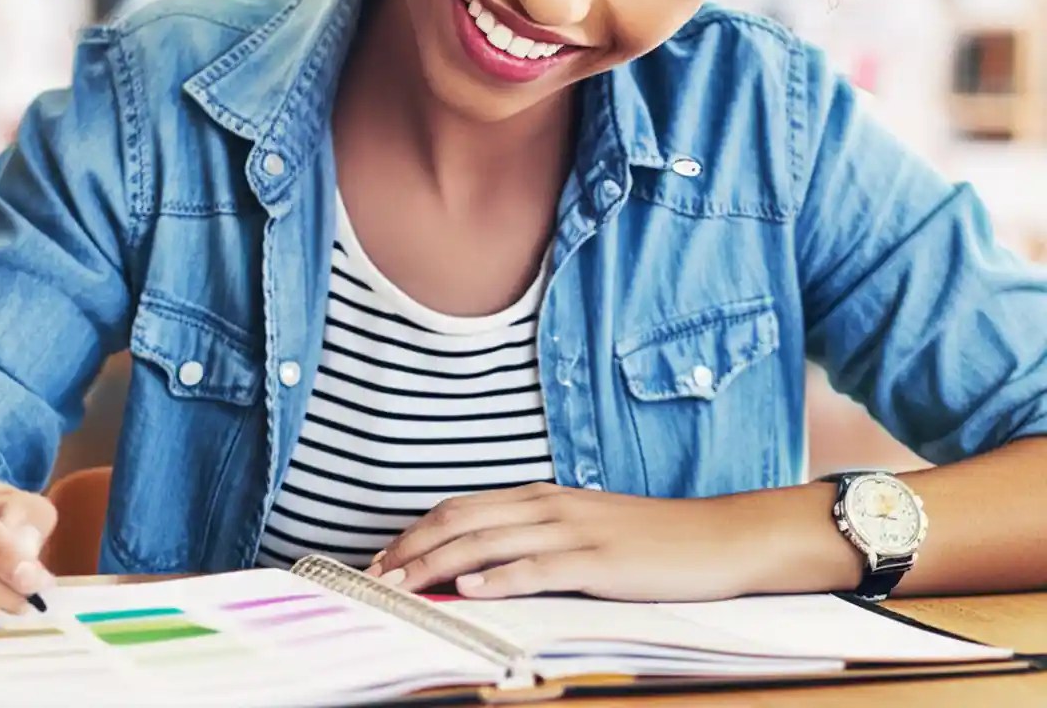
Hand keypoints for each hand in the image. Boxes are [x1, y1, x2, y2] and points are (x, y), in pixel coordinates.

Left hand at [366, 483, 757, 600]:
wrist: (718, 537)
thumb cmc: (650, 539)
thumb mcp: (583, 530)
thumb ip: (535, 539)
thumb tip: (482, 565)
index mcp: (541, 498)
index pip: (460, 509)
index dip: (415, 532)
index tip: (382, 558)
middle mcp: (548, 507)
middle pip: (461, 521)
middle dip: (410, 549)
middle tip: (372, 576)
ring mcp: (573, 532)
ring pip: (486, 543)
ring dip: (436, 565)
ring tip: (399, 585)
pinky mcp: (599, 562)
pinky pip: (538, 569)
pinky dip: (498, 579)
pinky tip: (469, 591)